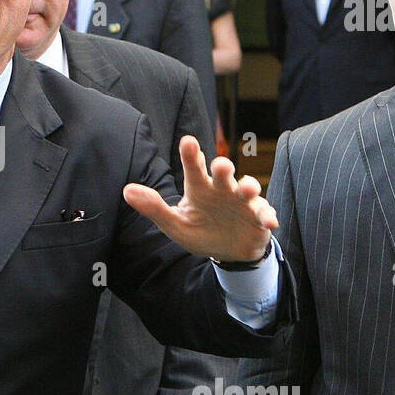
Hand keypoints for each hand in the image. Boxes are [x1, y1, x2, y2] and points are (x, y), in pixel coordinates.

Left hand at [124, 135, 276, 262]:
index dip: (192, 155)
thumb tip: (126, 190)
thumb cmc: (200, 231)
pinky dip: (267, 216)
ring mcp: (242, 202)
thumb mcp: (175, 224)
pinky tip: (268, 221)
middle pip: (224, 174)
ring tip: (246, 189)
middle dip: (223, 168)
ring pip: (248, 189)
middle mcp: (222, 189)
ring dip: (249, 187)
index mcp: (200, 188)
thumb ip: (153, 207)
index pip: (194, 168)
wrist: (227, 253)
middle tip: (220, 165)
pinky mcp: (259, 218)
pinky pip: (265, 214)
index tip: (187, 141)